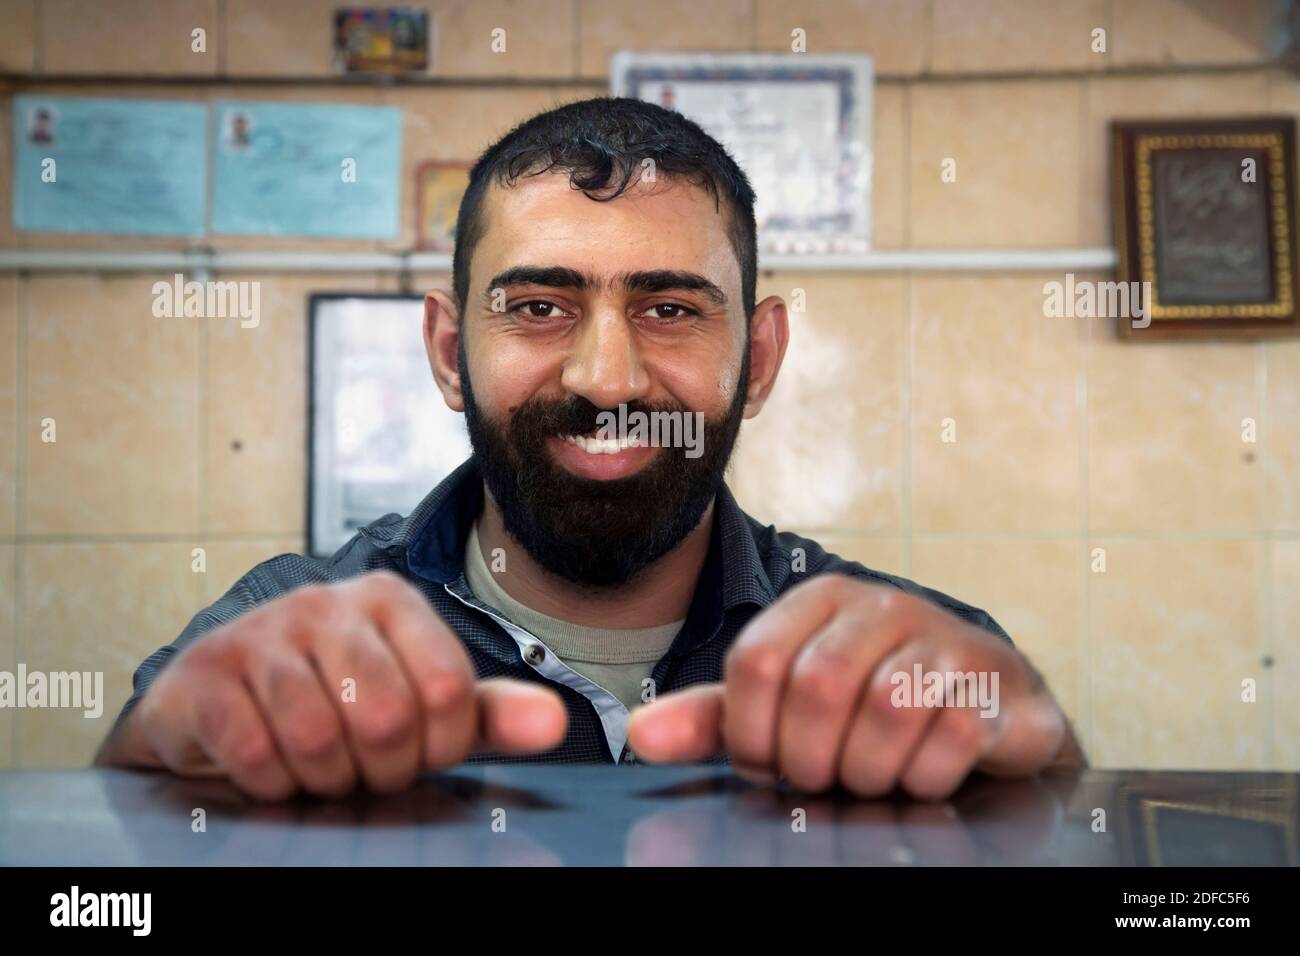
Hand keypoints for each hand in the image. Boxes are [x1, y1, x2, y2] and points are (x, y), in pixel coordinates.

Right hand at [97, 570, 566, 799]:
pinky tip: (270, 767)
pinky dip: (270, 782)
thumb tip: (556, 723)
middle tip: (362, 764)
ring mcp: (258, 632)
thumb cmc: (334, 700)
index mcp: (388, 599)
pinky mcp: (203, 672)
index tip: (418, 750)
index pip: (448, 690)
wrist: (216, 703)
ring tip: (318, 765)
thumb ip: (486, 713)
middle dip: (380, 768)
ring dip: (323, 778)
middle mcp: (324, 602)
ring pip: (318, 738)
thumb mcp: (417, 702)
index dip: (439, 747)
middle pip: (386, 718)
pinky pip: (254, 752)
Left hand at [627, 574, 1081, 799]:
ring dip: (869, 770)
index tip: (767, 761)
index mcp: (818, 601)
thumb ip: (715, 719)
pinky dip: (925, 776)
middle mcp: (880, 605)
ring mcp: (942, 636)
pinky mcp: (994, 679)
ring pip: (886, 711)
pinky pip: (951, 736)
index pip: (754, 663)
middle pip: (817, 688)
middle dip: (810, 757)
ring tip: (870, 777)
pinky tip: (920, 773)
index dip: (752, 733)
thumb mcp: (786, 706)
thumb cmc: (867, 705)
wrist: (984, 706)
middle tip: (821, 777)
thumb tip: (639, 736)